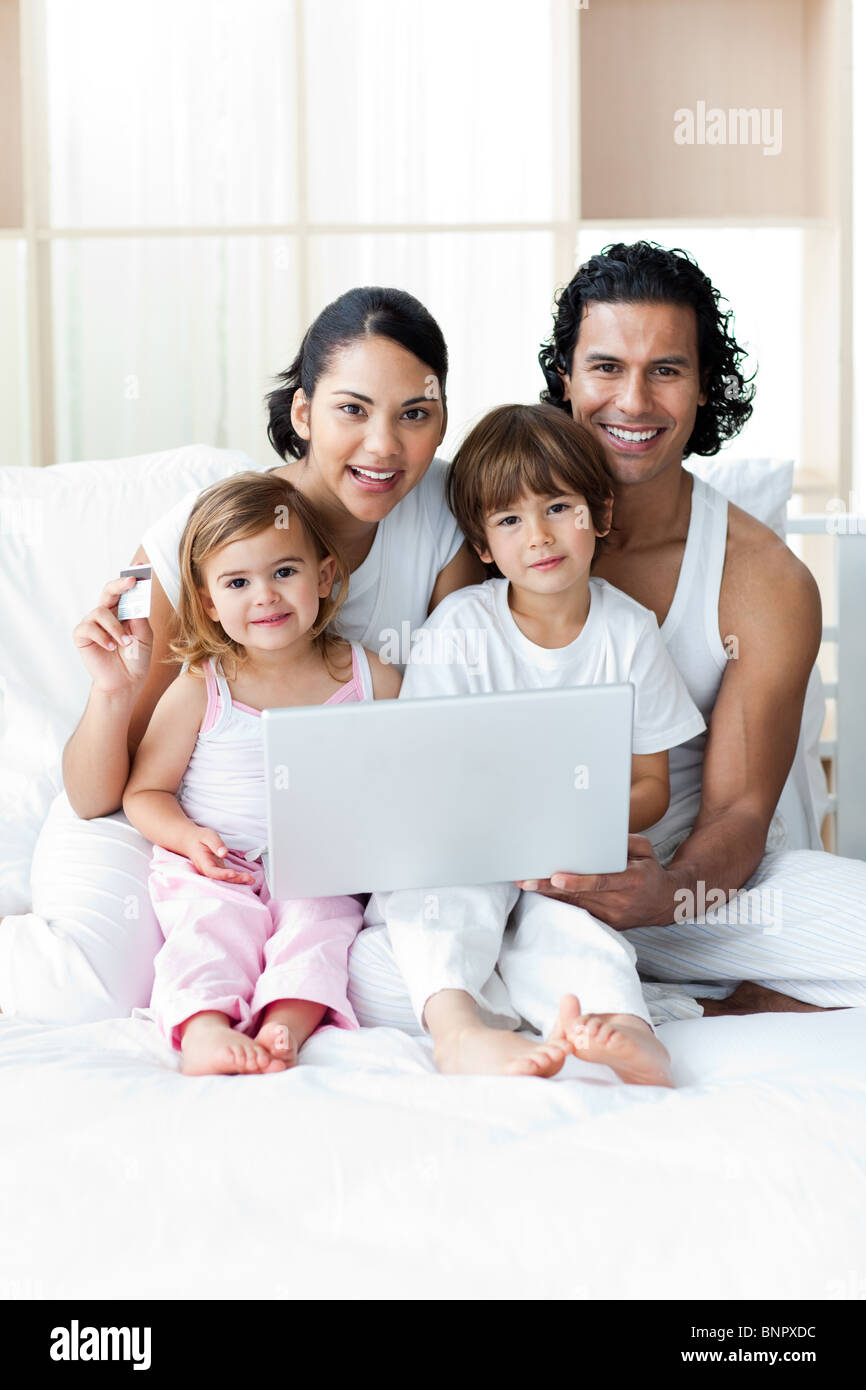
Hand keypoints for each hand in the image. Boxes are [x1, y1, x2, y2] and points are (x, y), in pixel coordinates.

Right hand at [72, 575, 152, 692]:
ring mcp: (92, 623)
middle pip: (108, 591)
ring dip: (115, 628)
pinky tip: (110, 647)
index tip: (141, 565)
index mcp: (123, 611)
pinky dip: (102, 637)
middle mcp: (107, 614)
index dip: (130, 576)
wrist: (126, 681)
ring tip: (125, 642)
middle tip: (131, 581)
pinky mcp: (82, 636)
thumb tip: (136, 601)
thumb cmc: (135, 658)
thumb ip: (140, 619)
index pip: (125, 590)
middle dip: (119, 584)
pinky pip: (88, 627)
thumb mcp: (144, 637)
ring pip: (100, 612)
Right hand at [184, 827, 254, 884]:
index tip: (233, 873)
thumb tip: (224, 853)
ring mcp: (213, 871)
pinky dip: (238, 878)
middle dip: (234, 880)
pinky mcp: (218, 870)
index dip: (222, 874)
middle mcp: (207, 869)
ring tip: (251, 880)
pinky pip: (228, 877)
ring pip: (225, 879)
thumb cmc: (200, 838)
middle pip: (220, 878)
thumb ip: (216, 844)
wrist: (192, 842)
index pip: (212, 871)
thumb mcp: (208, 836)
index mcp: (203, 861)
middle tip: (248, 878)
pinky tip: (248, 879)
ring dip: (238, 880)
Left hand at [515, 835, 675, 928]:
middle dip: (551, 888)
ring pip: (575, 906)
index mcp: (632, 881)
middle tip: (526, 880)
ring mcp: (612, 916)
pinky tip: (541, 894)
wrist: (665, 903)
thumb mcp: (645, 849)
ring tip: (526, 884)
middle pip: (580, 896)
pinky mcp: (606, 923)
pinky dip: (560, 903)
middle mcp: (620, 901)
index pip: (601, 882)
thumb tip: (599, 835)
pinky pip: (579, 912)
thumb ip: (624, 841)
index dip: (578, 881)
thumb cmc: (650, 871)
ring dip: (549, 896)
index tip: (557, 877)